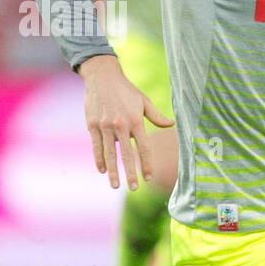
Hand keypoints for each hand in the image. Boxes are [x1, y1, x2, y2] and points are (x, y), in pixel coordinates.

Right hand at [79, 54, 173, 189]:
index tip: (149, 177)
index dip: (147, 163)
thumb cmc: (126, 90)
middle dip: (130, 173)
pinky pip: (96, 146)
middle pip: (127, 154)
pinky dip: (99, 159)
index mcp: (136, 121)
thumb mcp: (144, 101)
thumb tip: (172, 124)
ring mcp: (105, 126)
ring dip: (113, 171)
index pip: (144, 147)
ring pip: (109, 153)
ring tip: (115, 186)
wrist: (102, 77)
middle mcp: (120, 125)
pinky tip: (103, 171)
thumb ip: (156, 116)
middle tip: (135, 188)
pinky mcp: (92, 125)